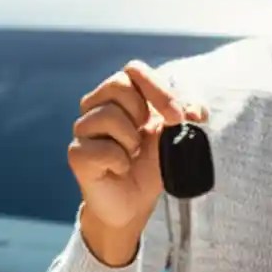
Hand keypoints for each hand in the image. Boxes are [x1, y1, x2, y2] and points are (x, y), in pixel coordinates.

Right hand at [68, 61, 206, 261]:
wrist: (135, 202)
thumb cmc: (153, 163)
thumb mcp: (178, 134)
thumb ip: (190, 115)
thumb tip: (193, 111)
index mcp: (122, 94)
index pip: (133, 69)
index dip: (157, 89)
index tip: (177, 117)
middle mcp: (98, 105)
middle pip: (117, 84)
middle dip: (142, 111)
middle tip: (145, 136)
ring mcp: (84, 128)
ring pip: (108, 115)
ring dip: (131, 141)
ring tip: (131, 154)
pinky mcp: (77, 153)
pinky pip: (102, 149)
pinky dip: (120, 162)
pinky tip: (119, 169)